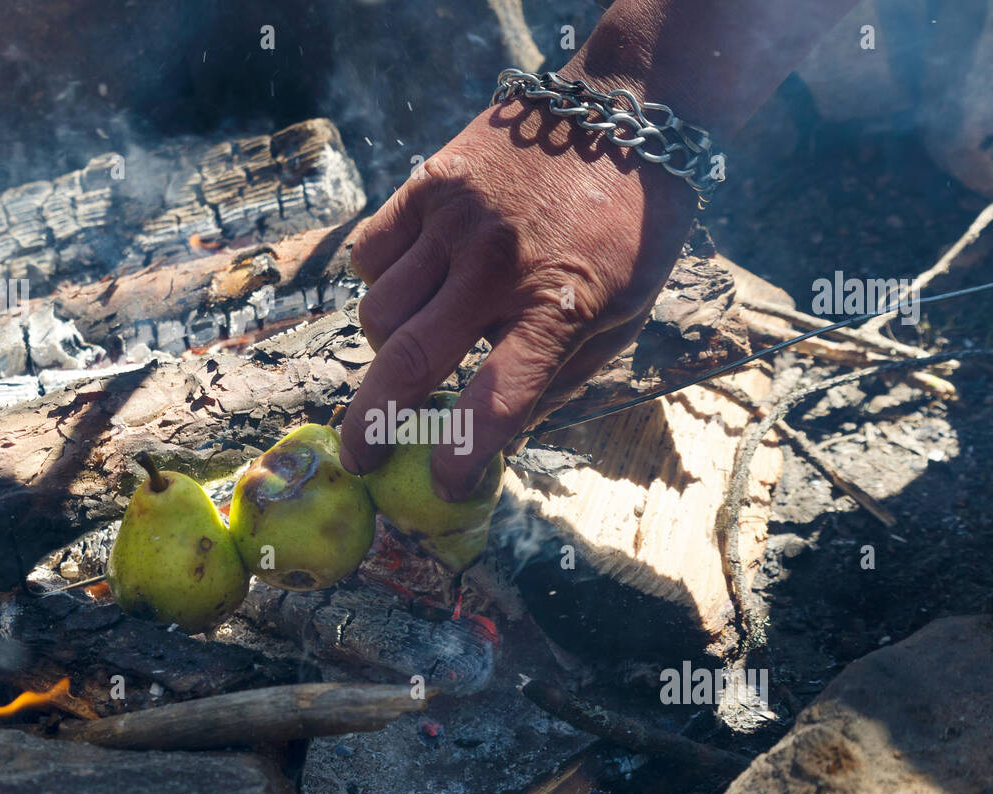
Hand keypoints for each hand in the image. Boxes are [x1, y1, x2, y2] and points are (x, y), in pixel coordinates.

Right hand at [339, 94, 697, 499]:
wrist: (628, 107)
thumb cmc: (633, 224)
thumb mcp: (626, 313)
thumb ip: (563, 375)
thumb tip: (503, 431)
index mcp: (558, 307)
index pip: (495, 403)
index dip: (461, 458)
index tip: (444, 486)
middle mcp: (496, 267)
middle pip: (408, 363)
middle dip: (372, 426)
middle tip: (359, 458)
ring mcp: (454, 222)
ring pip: (378, 311)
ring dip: (384, 348)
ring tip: (410, 346)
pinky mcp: (429, 184)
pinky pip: (372, 253)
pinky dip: (379, 283)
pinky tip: (409, 284)